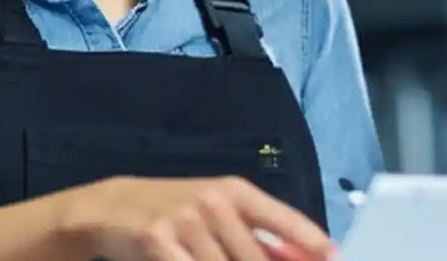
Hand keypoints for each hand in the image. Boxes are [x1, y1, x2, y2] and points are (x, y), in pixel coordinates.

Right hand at [57, 175, 334, 260]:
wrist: (112, 207)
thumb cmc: (175, 210)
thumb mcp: (216, 210)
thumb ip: (256, 234)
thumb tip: (298, 256)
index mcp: (235, 191)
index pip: (283, 219)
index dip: (311, 241)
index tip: (334, 255)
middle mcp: (214, 203)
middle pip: (256, 259)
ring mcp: (186, 222)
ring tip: (214, 260)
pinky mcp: (158, 242)